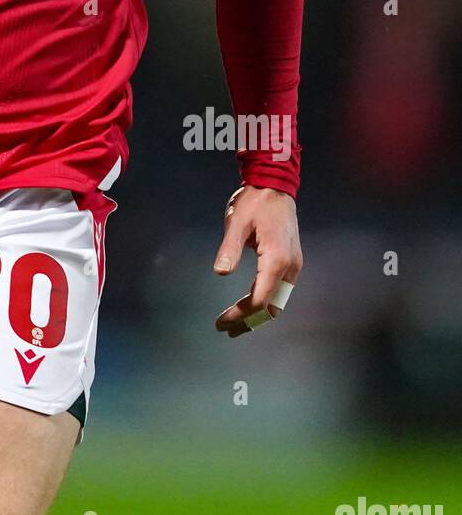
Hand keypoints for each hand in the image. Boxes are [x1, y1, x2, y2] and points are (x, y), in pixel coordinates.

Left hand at [213, 185, 301, 335]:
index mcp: (276, 259)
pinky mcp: (291, 261)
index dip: (240, 315)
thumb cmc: (254, 201)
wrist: (275, 185)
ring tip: (235, 324)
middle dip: (249, 321)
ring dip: (257, 314)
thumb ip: (229, 248)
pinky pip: (279, 290)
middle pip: (272, 306)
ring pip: (278, 301)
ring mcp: (293, 265)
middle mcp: (289, 267)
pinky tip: (248, 304)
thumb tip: (220, 273)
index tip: (221, 322)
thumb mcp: (236, 222)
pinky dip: (264, 301)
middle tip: (225, 329)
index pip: (260, 300)